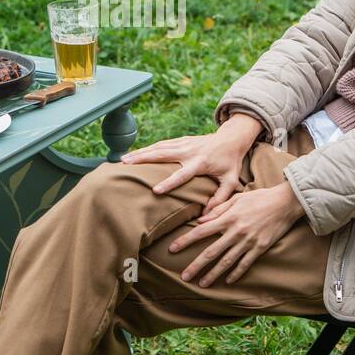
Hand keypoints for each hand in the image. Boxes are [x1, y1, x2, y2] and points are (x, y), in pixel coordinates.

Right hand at [119, 112, 261, 214]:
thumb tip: (207, 217)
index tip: (155, 190)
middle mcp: (189, 151)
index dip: (169, 182)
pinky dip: (147, 148)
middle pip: (163, 154)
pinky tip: (134, 154)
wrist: (232, 137)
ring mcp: (184, 143)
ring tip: (122, 159)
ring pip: (158, 147)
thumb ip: (220, 198)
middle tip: (126, 165)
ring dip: (140, 152)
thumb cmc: (231, 162)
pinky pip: (161, 144)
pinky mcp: (181, 140)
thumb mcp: (231, 181)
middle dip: (143, 159)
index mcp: (201, 162)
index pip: (182, 174)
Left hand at [167, 182, 304, 286]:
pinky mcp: (260, 248)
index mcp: (228, 218)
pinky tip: (228, 281)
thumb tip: (200, 220)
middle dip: (196, 266)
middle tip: (184, 277)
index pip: (201, 231)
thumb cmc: (259, 198)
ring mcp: (248, 242)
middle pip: (211, 252)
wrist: (284, 203)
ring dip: (213, 275)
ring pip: (226, 262)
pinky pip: (245, 264)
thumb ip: (218, 210)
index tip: (172, 249)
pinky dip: (236, 274)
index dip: (185, 241)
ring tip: (202, 284)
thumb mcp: (236, 199)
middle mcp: (235, 232)